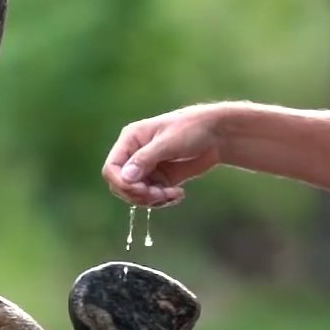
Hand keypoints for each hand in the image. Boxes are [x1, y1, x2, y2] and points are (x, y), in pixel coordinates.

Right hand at [102, 105, 225, 206]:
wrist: (217, 134)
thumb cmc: (192, 129)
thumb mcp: (168, 142)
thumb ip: (145, 159)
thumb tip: (125, 178)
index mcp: (130, 140)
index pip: (112, 168)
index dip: (122, 183)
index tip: (142, 190)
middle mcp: (135, 155)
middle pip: (122, 185)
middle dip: (139, 195)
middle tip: (160, 196)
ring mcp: (148, 168)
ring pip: (137, 195)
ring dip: (153, 200)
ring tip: (174, 194)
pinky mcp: (160, 179)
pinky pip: (153, 197)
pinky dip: (163, 200)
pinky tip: (179, 194)